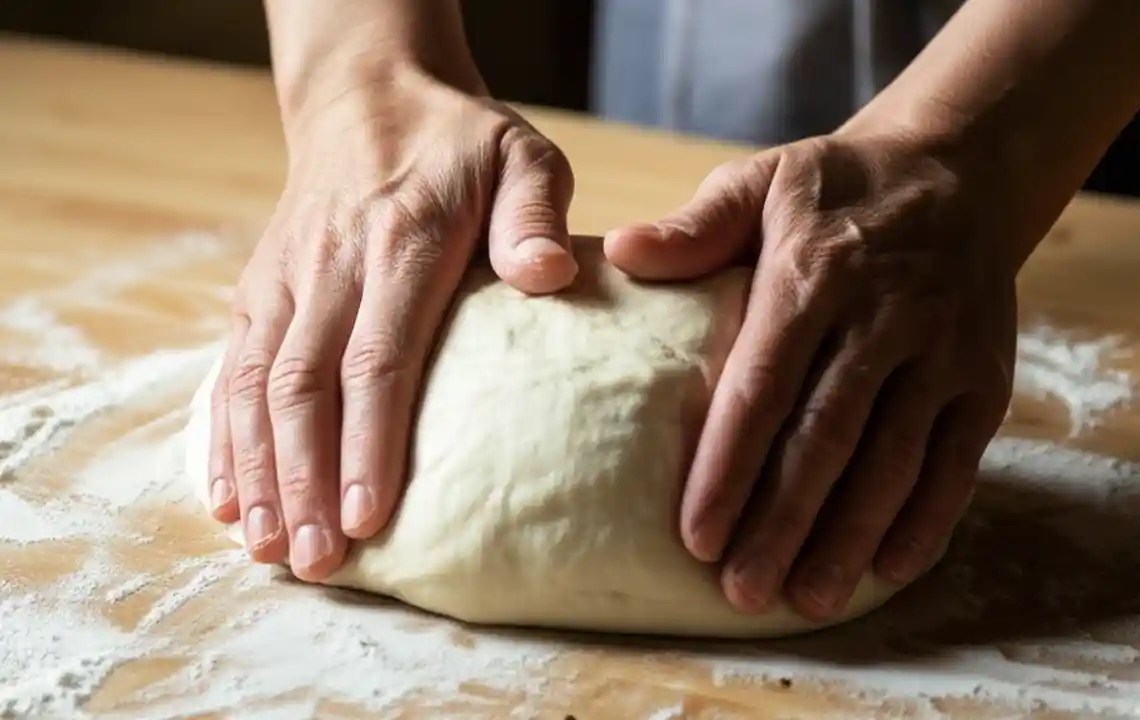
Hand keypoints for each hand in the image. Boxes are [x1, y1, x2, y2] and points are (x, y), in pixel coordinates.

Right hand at [205, 66, 576, 580]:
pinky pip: (232, 369)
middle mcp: (330, 267)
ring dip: (260, 471)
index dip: (368, 441)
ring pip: (257, 386)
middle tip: (318, 562)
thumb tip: (548, 275)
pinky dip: (226, 435)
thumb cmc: (461, 143)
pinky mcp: (259, 289)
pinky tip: (229, 496)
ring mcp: (285, 279)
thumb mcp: (520, 155)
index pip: (377, 357)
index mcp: (401, 243)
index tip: (371, 516)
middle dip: (307, 480)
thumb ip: (535, 211)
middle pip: (305, 387)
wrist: (369, 98)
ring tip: (269, 548)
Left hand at [605, 128, 1017, 619]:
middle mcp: (885, 317)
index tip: (696, 537)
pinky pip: (957, 461)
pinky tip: (887, 569)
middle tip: (742, 592)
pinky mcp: (987, 377)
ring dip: (849, 538)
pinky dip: (926, 520)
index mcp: (815, 274)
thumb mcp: (762, 181)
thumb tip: (620, 254)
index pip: (764, 387)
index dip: (730, 467)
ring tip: (804, 599)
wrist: (958, 170)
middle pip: (827, 439)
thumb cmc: (836, 192)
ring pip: (892, 462)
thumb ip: (696, 226)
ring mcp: (944, 352)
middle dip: (782, 523)